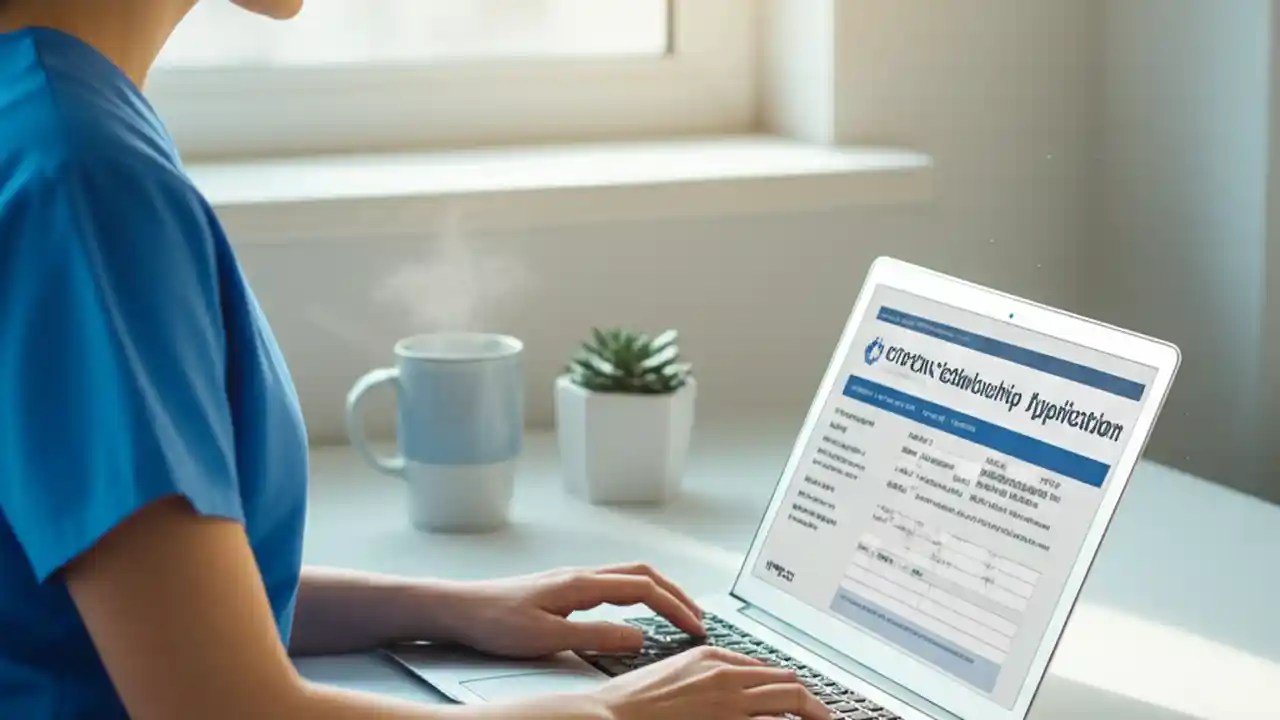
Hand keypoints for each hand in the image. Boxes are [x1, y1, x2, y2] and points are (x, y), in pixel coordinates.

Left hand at [442, 564, 704, 657]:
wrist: (459, 608)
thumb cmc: (494, 622)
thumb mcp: (547, 638)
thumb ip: (596, 637)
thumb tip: (640, 638)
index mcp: (581, 584)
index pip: (643, 589)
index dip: (675, 607)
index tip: (695, 627)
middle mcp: (581, 575)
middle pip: (643, 574)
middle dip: (676, 594)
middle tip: (698, 619)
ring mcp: (573, 579)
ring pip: (629, 576)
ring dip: (659, 591)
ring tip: (677, 614)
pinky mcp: (564, 589)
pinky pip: (613, 584)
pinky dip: (638, 594)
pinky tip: (637, 613)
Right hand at [589, 646, 831, 719]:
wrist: (613, 716)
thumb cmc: (636, 700)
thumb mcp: (677, 670)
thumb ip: (711, 669)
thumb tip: (743, 677)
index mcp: (715, 661)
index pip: (770, 671)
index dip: (791, 688)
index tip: (803, 701)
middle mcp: (728, 679)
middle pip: (790, 686)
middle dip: (813, 704)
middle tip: (825, 717)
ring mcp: (730, 706)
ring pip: (790, 703)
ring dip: (811, 715)